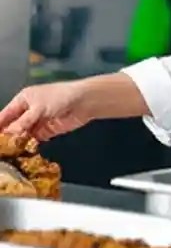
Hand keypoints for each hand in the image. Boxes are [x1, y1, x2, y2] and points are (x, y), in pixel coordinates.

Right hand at [0, 74, 146, 142]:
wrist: (84, 102)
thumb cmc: (61, 97)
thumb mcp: (38, 108)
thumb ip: (24, 121)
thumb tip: (10, 133)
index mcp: (23, 100)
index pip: (5, 114)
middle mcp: (28, 111)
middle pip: (13, 125)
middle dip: (7, 135)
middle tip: (2, 146)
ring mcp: (38, 121)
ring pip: (23, 134)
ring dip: (18, 141)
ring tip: (10, 151)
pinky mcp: (47, 131)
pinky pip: (35, 139)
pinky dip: (30, 144)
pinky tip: (24, 150)